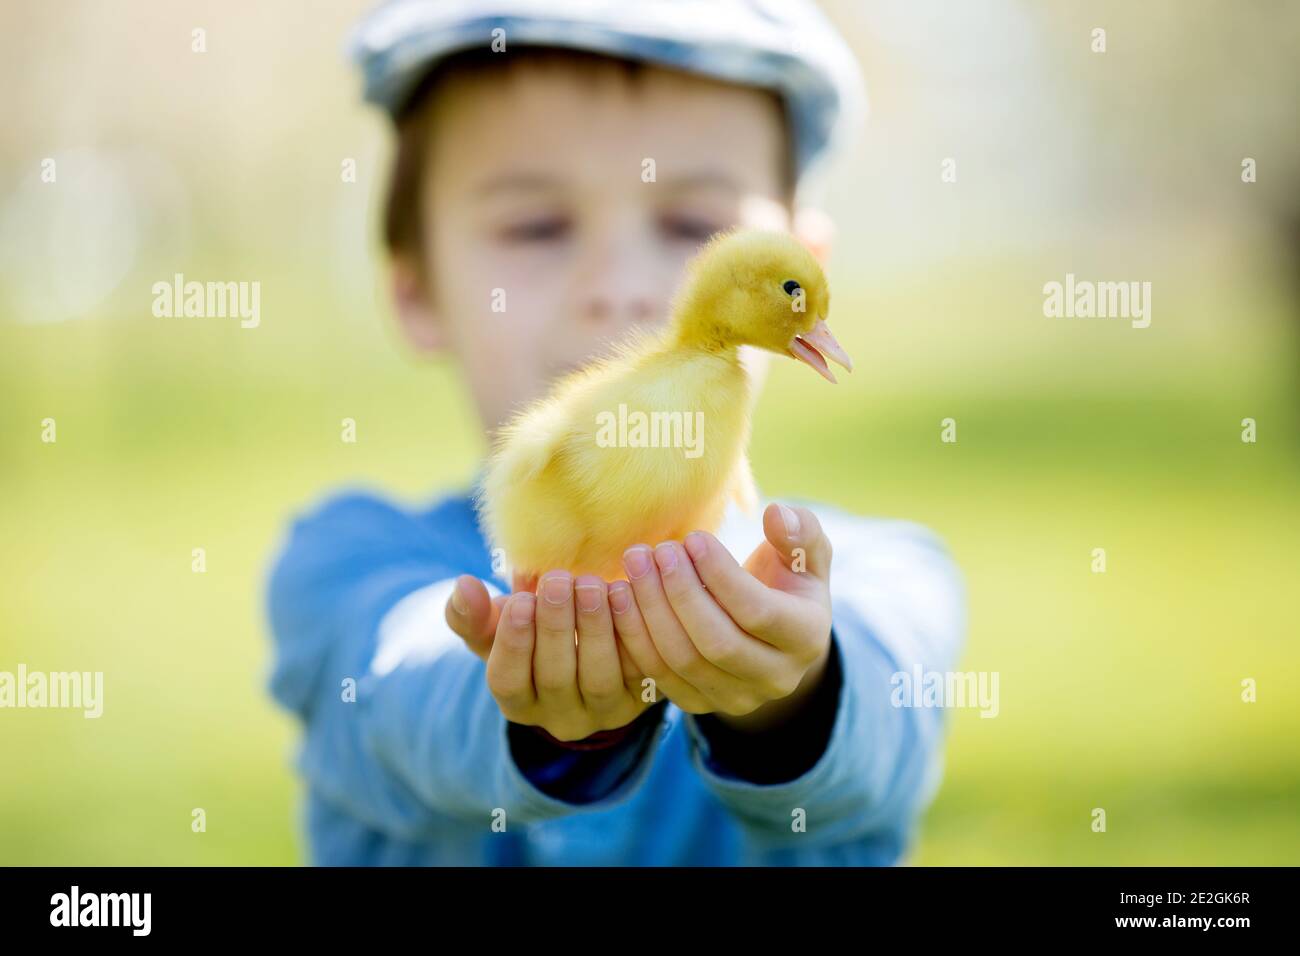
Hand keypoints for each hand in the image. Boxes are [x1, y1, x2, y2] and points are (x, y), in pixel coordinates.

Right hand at [446, 572, 653, 741]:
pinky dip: (633, 631)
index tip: (520, 599)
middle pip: (556, 679)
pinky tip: (625, 593)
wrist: (590, 641)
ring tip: (591, 584)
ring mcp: (605, 711)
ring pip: (599, 678)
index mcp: (519, 704)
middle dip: (557, 627)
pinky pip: (639, 668)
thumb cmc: (532, 632)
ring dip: (595, 628)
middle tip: (559, 580)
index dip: (513, 642)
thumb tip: (463, 586)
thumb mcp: (496, 628)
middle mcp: (561, 718)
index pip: (508, 682)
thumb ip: (472, 612)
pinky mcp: (643, 694)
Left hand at [609, 503, 833, 731]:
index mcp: (807, 638)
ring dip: (650, 610)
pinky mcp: (700, 704)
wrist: (772, 634)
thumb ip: (800, 532)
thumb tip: (776, 514)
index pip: (759, 612)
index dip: (721, 574)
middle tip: (656, 550)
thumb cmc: (787, 580)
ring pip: (683, 660)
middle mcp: (776, 679)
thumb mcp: (806, 554)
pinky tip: (620, 595)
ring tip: (635, 565)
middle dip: (679, 592)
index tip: (692, 537)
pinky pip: (658, 675)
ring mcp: (737, 698)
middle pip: (717, 642)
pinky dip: (634, 635)